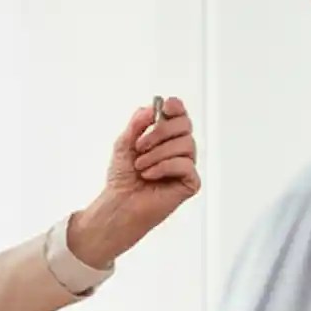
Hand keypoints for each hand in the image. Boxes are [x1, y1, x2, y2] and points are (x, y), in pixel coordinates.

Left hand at [67, 97, 200, 267]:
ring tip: (141, 166)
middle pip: (185, 125)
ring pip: (186, 145)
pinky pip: (185, 165)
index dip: (175, 107)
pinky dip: (163, 167)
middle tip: (140, 146)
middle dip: (160, 132)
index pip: (179, 114)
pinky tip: (149, 176)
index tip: (164, 108)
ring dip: (157, 154)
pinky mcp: (191, 182)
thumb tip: (152, 109)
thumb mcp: (125, 142)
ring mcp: (187, 165)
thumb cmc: (123, 176)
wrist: (120, 203)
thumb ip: (138, 123)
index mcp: (166, 136)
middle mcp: (179, 149)